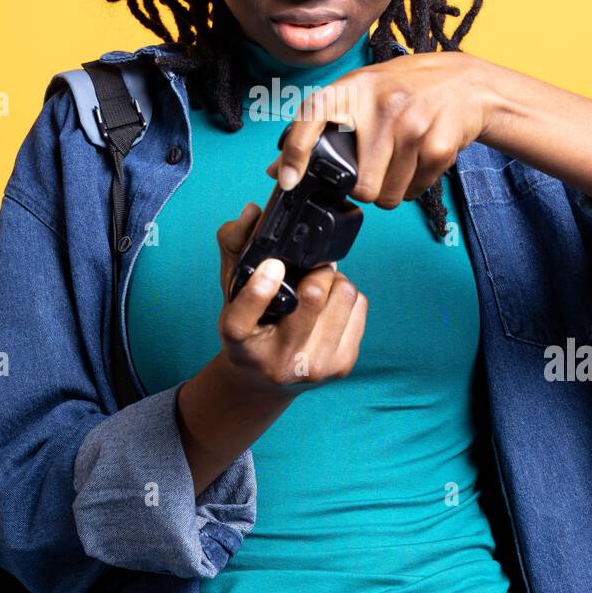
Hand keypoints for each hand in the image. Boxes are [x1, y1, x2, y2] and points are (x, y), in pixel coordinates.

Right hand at [215, 201, 367, 390]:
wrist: (264, 382)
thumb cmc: (248, 328)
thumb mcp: (231, 292)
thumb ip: (234, 246)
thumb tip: (252, 210)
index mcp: (240, 341)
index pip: (247, 313)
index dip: (263, 285)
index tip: (273, 265)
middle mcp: (278, 361)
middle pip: (315, 296)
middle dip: (315, 271)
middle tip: (308, 270)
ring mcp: (314, 368)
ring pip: (344, 296)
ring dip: (334, 282)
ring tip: (319, 288)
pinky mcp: (342, 367)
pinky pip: (359, 306)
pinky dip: (346, 296)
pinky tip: (329, 306)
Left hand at [265, 50, 489, 208]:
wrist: (466, 83)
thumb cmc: (404, 90)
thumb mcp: (359, 93)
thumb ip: (318, 129)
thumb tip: (275, 173)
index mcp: (353, 88)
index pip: (311, 117)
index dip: (295, 152)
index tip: (288, 181)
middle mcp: (381, 105)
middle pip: (359, 185)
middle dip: (365, 189)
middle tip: (374, 171)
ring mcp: (412, 126)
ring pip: (387, 196)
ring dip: (391, 191)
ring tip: (399, 163)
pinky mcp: (439, 145)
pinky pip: (414, 192)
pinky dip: (414, 186)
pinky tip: (419, 160)